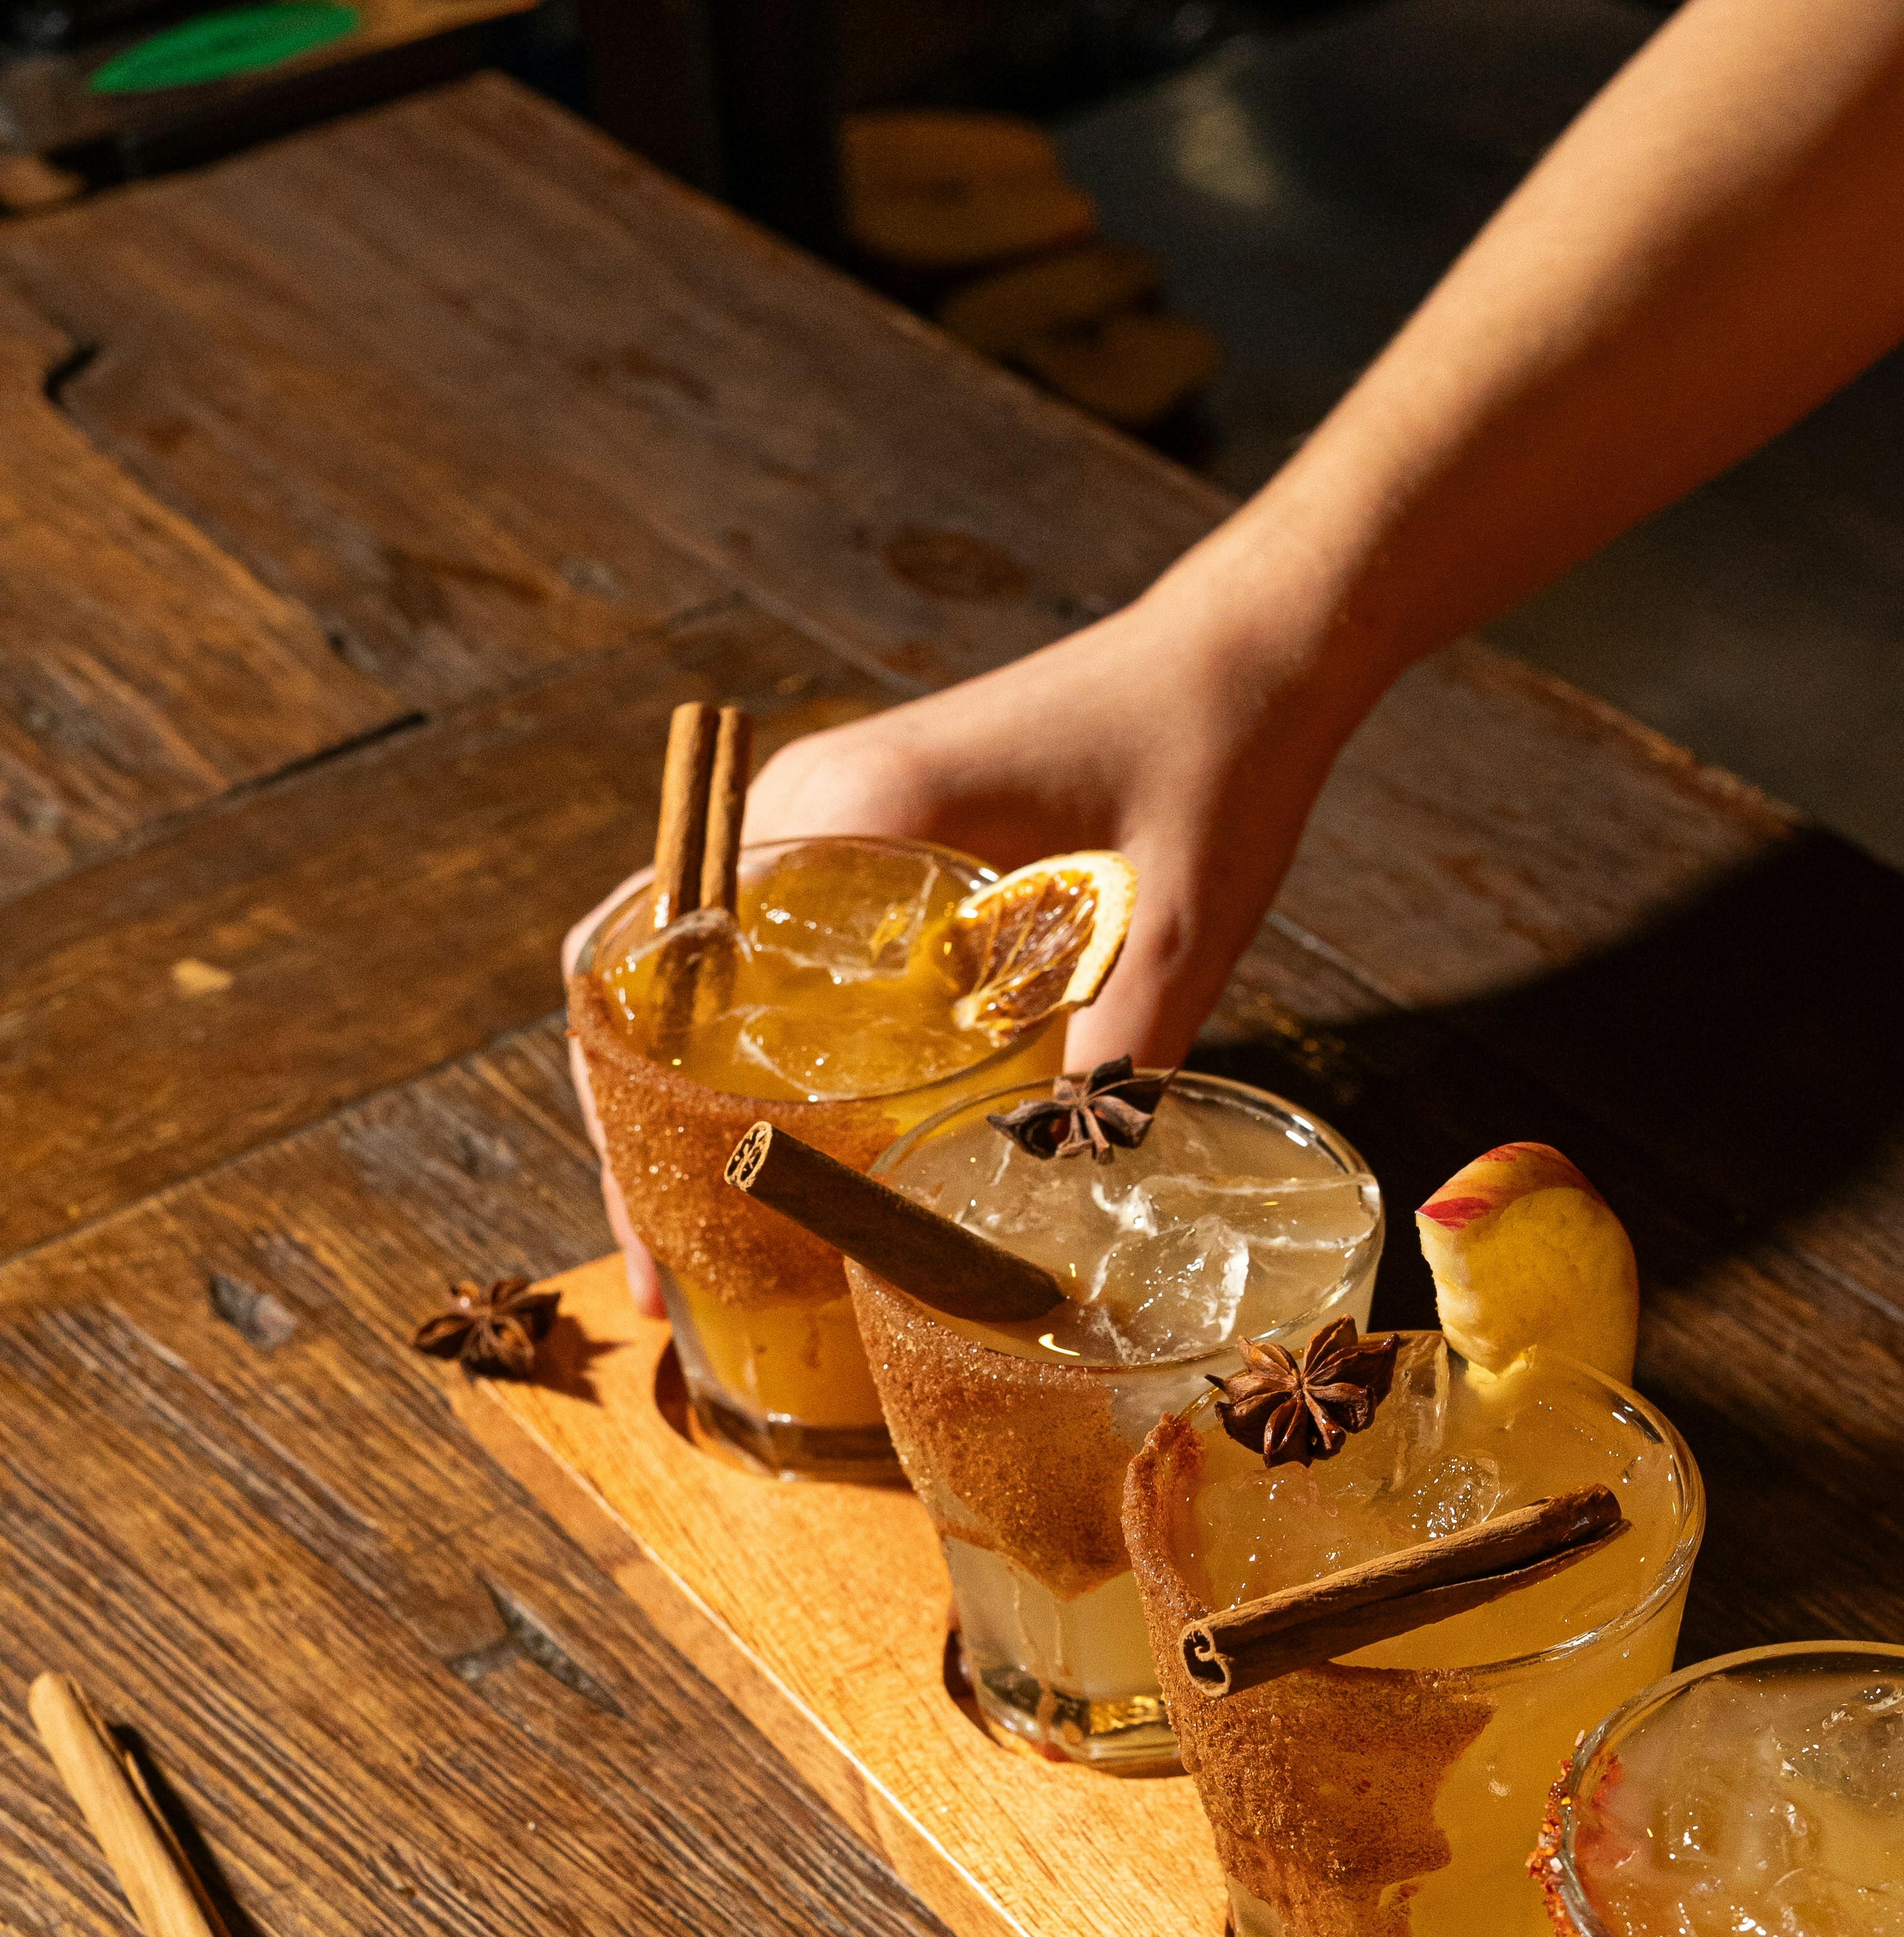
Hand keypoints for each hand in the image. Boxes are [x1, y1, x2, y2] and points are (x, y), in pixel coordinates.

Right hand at [560, 533, 1366, 1299]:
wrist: (1238, 660)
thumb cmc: (1210, 767)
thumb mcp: (1174, 936)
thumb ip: (1111, 1072)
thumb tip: (1048, 1222)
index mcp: (849, 812)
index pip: (662, 969)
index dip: (633, 1120)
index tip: (653, 1236)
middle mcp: (801, 805)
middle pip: (645, 985)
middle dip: (639, 1138)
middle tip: (665, 1276)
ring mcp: (820, 815)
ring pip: (688, 975)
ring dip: (679, 1098)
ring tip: (703, 1237)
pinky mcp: (858, 834)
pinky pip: (756, 952)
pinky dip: (738, 1048)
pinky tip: (777, 1144)